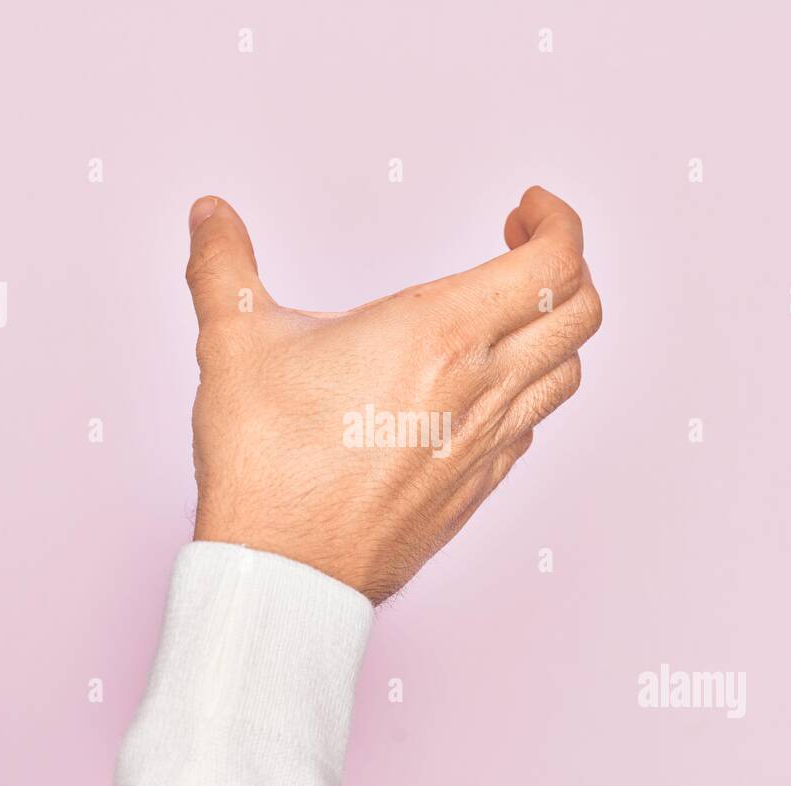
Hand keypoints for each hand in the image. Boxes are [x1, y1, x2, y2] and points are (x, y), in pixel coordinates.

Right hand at [184, 186, 600, 602]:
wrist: (285, 572)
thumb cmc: (268, 463)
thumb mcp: (234, 343)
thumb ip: (224, 265)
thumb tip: (210, 214)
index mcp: (439, 334)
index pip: (555, 264)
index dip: (560, 222)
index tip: (527, 208)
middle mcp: (481, 387)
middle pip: (581, 312)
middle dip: (566, 263)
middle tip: (519, 246)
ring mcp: (486, 443)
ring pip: (566, 371)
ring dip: (553, 326)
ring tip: (508, 310)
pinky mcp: (477, 487)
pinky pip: (533, 424)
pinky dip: (530, 386)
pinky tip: (485, 382)